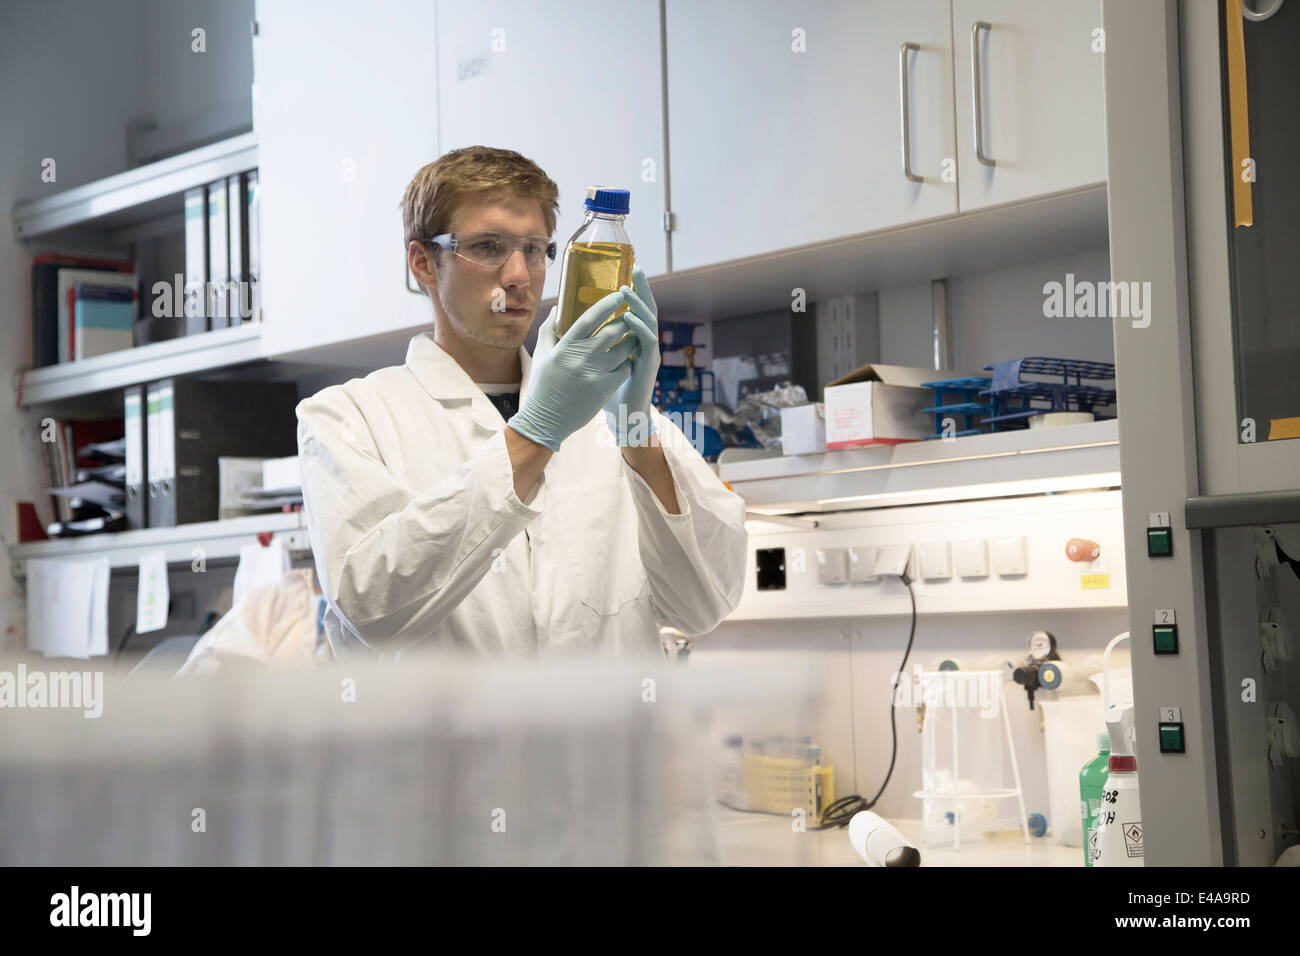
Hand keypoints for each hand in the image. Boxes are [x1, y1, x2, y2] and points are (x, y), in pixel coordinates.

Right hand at [507, 293, 634, 451]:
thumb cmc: (543, 386)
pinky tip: (628, 358)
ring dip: (631, 340)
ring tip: (634, 333)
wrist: (546, 420)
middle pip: (611, 331)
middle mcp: (581, 358)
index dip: (607, 304)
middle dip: (625, 319)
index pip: (589, 318)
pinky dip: (628, 361)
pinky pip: (624, 369)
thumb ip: (549, 330)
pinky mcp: (604, 389)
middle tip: (633, 312)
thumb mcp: (542, 355)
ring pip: (622, 350)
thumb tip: (558, 307)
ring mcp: (594, 374)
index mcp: (565, 347)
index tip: (619, 295)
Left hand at [602, 268, 660, 445]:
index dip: (632, 289)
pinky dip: (639, 327)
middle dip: (642, 288)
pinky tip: (629, 317)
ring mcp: (648, 353)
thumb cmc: (607, 390)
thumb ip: (586, 341)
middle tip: (637, 268)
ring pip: (648, 321)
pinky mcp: (648, 365)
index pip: (633, 307)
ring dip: (639, 303)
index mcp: (631, 338)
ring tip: (627, 289)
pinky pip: (646, 342)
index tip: (625, 269)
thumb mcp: (597, 361)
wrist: (622, 417)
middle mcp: (642, 341)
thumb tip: (563, 323)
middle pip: (646, 308)